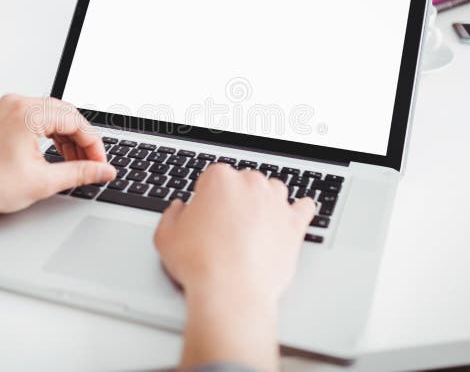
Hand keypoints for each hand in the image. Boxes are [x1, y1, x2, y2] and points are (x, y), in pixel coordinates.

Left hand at [0, 94, 115, 214]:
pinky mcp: (3, 116)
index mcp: (27, 113)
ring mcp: (8, 108)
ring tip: (74, 162)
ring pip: (53, 115)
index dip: (93, 144)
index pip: (76, 121)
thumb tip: (103, 170)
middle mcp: (17, 104)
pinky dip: (51, 134)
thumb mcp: (44, 181)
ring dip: (68, 138)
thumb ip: (80, 172)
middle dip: (82, 140)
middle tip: (91, 163)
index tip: (100, 162)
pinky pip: (38, 118)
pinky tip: (57, 153)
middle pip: (66, 115)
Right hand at [154, 164, 315, 371]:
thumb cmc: (200, 264)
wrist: (231, 292)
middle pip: (243, 182)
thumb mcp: (166, 236)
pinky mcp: (294, 224)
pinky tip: (291, 216)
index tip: (204, 215)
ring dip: (264, 202)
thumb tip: (178, 209)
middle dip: (235, 199)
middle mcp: (251, 184)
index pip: (213, 178)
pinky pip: (303, 207)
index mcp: (219, 179)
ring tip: (252, 225)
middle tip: (224, 227)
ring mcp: (276, 202)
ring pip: (272, 191)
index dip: (206, 197)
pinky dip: (298, 210)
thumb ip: (172, 214)